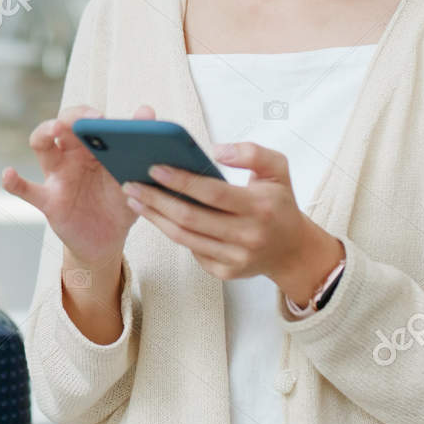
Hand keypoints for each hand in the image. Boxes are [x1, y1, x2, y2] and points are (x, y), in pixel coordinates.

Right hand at [3, 104, 157, 269]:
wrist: (109, 241)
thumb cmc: (121, 203)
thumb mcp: (135, 177)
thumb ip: (140, 146)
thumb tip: (147, 110)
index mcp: (93, 146)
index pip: (85, 119)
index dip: (90, 115)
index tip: (103, 118)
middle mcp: (72, 155)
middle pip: (62, 124)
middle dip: (71, 117)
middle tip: (84, 120)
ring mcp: (57, 176)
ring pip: (42, 145)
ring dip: (44, 133)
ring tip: (53, 130)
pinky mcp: (49, 201)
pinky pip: (27, 190)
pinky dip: (15, 182)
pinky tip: (8, 174)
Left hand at [121, 142, 344, 307]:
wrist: (292, 249)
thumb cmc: (278, 202)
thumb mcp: (277, 169)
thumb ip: (252, 153)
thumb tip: (217, 150)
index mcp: (260, 206)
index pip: (213, 193)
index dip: (182, 181)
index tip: (154, 167)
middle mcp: (248, 235)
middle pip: (191, 218)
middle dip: (156, 199)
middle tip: (131, 183)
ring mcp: (236, 258)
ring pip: (185, 237)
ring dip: (155, 217)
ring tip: (134, 199)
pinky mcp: (226, 272)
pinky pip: (192, 251)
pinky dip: (172, 233)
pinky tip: (156, 217)